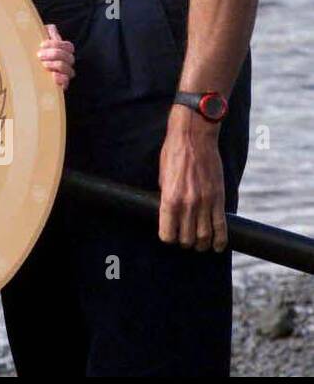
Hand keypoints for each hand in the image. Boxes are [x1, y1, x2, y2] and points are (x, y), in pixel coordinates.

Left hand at [36, 23, 75, 89]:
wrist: (20, 70)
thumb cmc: (30, 52)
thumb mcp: (36, 39)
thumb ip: (45, 32)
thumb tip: (52, 28)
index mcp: (61, 52)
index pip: (68, 47)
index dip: (57, 44)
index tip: (41, 44)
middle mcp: (65, 63)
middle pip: (69, 57)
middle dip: (54, 54)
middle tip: (39, 55)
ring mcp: (63, 75)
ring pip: (69, 70)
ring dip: (56, 65)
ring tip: (43, 65)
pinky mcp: (59, 86)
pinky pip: (66, 83)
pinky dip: (61, 79)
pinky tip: (52, 76)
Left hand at [157, 107, 227, 251]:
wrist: (194, 137)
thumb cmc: (174, 153)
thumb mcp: (162, 175)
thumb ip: (166, 195)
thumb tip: (170, 212)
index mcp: (169, 199)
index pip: (168, 234)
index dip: (168, 238)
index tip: (170, 236)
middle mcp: (187, 204)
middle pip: (187, 238)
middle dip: (185, 243)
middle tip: (185, 240)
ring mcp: (205, 202)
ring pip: (205, 236)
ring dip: (202, 244)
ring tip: (200, 245)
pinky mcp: (219, 198)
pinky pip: (221, 226)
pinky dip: (220, 240)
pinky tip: (218, 246)